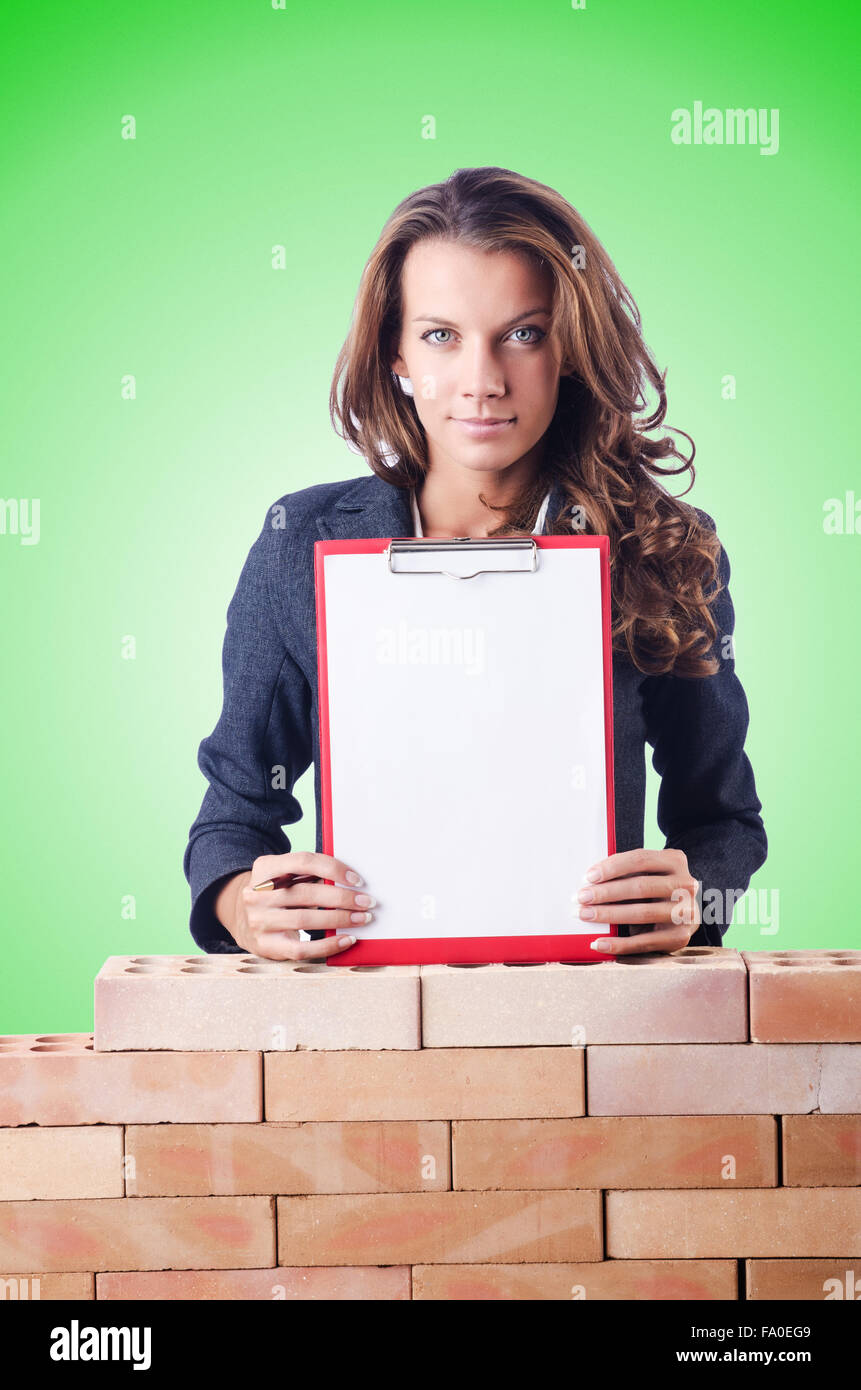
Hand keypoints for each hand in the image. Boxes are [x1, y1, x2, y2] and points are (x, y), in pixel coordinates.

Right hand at [226, 851, 375, 960]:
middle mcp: (257, 894)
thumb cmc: (276, 892)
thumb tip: (351, 880)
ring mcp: (259, 921)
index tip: (356, 879)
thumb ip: (308, 872)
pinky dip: (328, 945)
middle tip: (367, 902)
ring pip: (305, 920)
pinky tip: (347, 940)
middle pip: (306, 893)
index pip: (303, 862)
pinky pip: (302, 949)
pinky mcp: (266, 945)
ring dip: (339, 920)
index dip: (332, 868)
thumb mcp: (283, 874)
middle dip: (342, 898)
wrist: (240, 917)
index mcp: (265, 867)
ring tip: (362, 919)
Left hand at [577, 847, 700, 955]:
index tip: (589, 876)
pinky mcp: (680, 937)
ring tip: (585, 915)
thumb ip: (625, 872)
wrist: (684, 913)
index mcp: (674, 861)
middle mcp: (685, 885)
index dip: (613, 867)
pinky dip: (619, 944)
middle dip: (606, 892)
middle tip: (581, 898)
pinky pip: (644, 941)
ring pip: (642, 913)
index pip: (641, 859)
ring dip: (609, 915)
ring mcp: (686, 912)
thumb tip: (589, 881)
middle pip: (640, 886)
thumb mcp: (647, 873)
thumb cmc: (654, 889)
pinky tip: (598, 943)